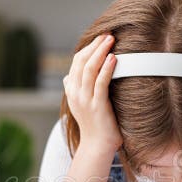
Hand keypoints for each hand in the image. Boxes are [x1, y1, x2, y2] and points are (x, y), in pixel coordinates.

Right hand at [63, 33, 121, 156]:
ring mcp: (85, 99)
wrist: (97, 147)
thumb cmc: (95, 125)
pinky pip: (100, 83)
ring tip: (110, 40)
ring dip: (100, 52)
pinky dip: (106, 69)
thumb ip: (75, 89)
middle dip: (94, 46)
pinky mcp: (97, 106)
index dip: (88, 48)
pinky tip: (113, 59)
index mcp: (72, 90)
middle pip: (81, 62)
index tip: (101, 38)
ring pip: (89, 69)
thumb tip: (68, 76)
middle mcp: (75, 93)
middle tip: (107, 34)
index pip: (76, 62)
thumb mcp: (82, 104)